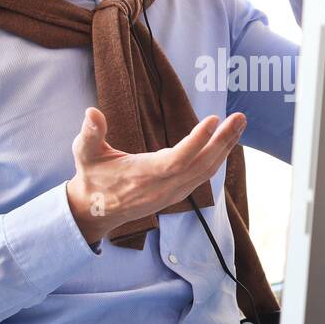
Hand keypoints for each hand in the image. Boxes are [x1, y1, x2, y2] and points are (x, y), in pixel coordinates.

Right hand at [65, 106, 246, 244]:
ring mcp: (172, 193)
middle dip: (222, 141)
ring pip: (206, 172)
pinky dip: (218, 159)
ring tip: (238, 124)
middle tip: (240, 117)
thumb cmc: (92, 177)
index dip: (196, 142)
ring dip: (225, 148)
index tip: (213, 120)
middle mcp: (162, 187)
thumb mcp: (85, 154)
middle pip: (200, 166)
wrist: (96, 210)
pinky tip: (226, 142)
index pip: (176, 160)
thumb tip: (91, 112)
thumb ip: (90, 133)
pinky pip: (203, 176)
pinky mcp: (176, 194)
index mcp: (142, 175)